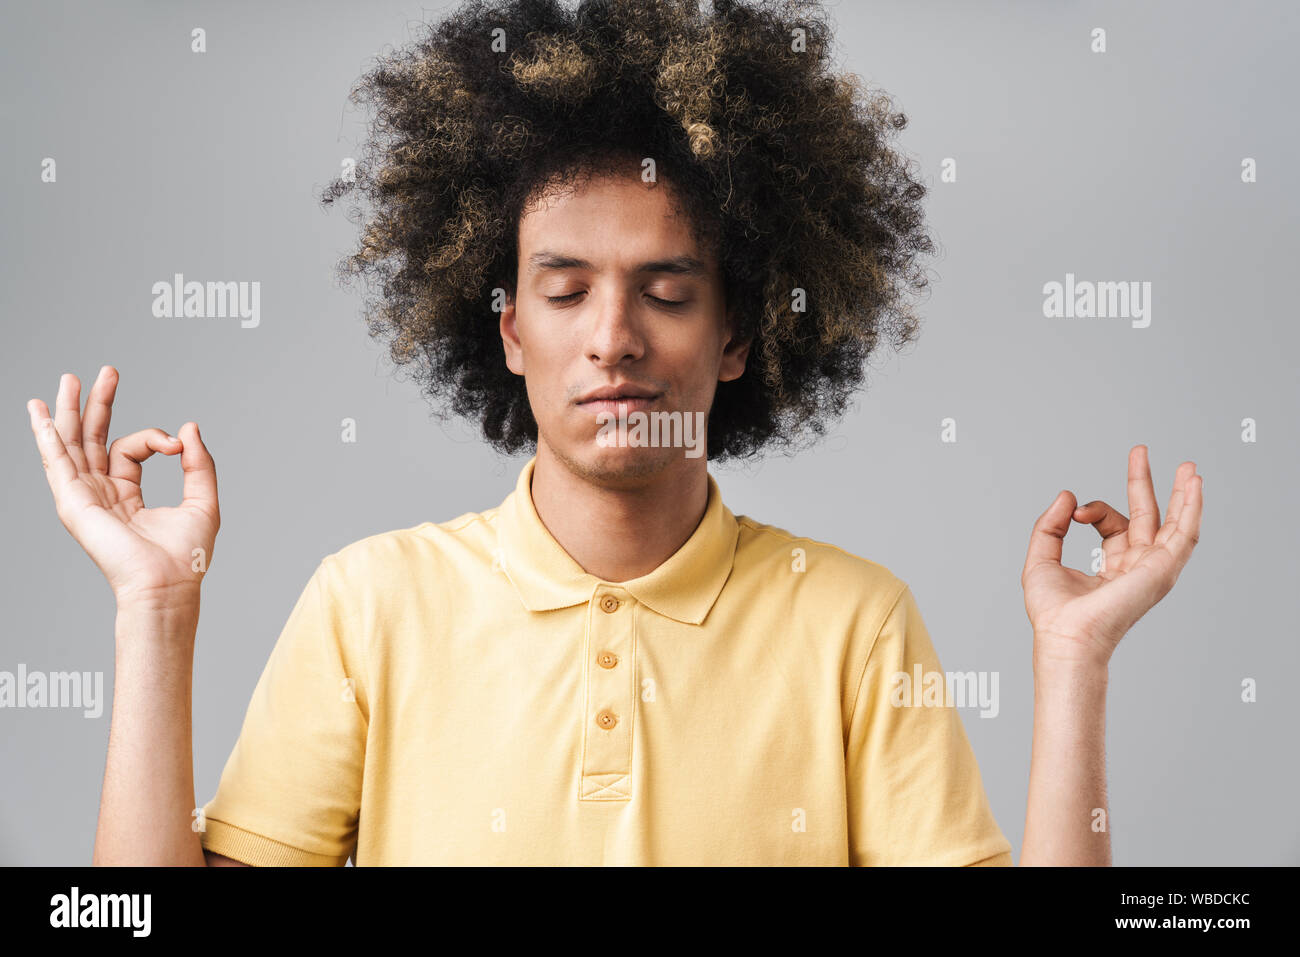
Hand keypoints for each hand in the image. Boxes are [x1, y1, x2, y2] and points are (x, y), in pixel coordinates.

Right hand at [26, 367, 219, 606]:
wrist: (168, 584)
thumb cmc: (186, 555)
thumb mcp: (202, 500)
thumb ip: (198, 463)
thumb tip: (189, 427)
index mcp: (127, 494)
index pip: (131, 449)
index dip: (154, 438)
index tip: (176, 444)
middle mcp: (101, 494)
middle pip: (91, 439)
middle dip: (96, 404)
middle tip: (105, 371)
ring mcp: (85, 499)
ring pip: (71, 446)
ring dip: (67, 411)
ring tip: (67, 380)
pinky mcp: (75, 504)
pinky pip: (56, 465)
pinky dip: (47, 438)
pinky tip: (39, 415)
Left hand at [1021, 444, 1202, 667]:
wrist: (1066, 634)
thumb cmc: (1053, 611)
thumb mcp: (1041, 558)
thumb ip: (1051, 526)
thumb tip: (1068, 495)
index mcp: (1112, 566)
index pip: (1112, 525)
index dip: (1095, 510)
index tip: (1076, 511)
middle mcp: (1136, 566)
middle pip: (1147, 517)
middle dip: (1144, 483)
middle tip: (1140, 450)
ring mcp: (1152, 568)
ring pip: (1174, 524)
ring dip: (1182, 494)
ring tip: (1189, 466)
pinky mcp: (1162, 569)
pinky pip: (1184, 535)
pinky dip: (1192, 509)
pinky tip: (1195, 486)